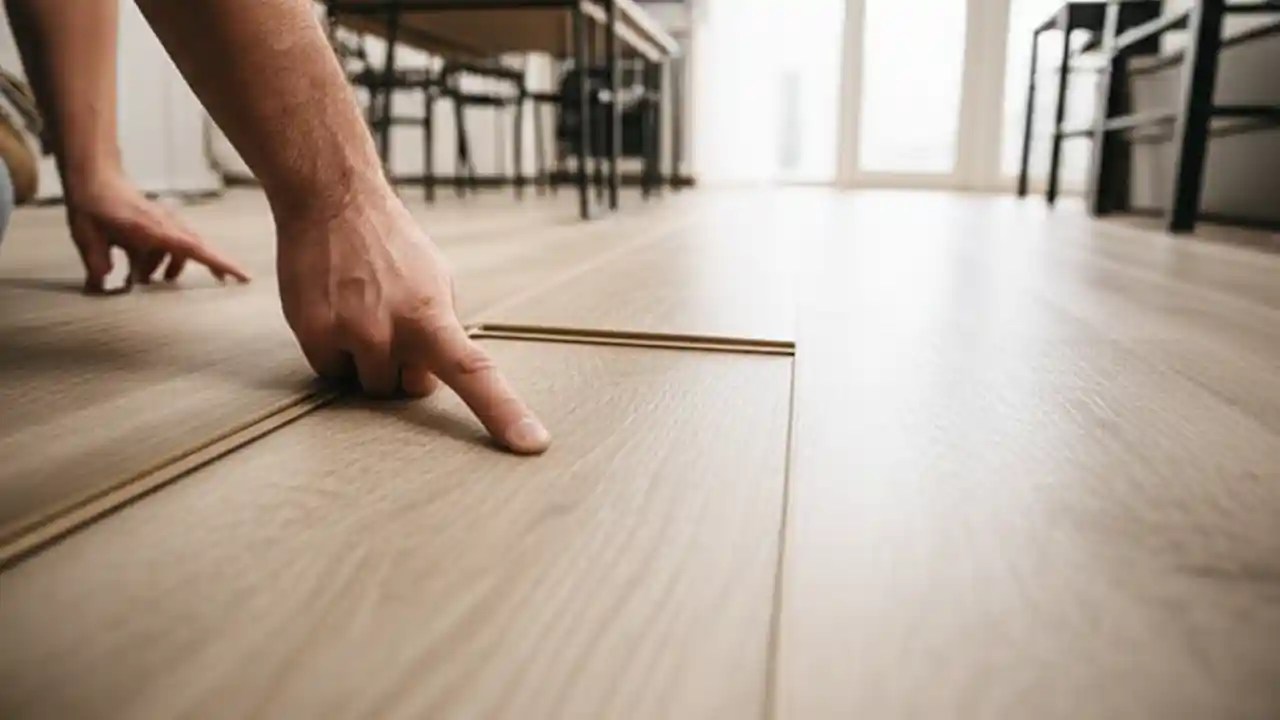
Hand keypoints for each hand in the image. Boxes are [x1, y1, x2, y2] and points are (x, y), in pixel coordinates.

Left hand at [65, 173, 249, 292]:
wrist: (94, 175)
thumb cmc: (93, 203)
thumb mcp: (87, 235)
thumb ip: (97, 261)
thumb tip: (102, 283)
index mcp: (155, 230)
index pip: (195, 250)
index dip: (221, 264)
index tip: (244, 276)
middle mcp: (166, 226)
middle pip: (197, 250)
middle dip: (211, 266)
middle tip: (223, 282)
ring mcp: (163, 223)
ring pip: (178, 250)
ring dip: (168, 266)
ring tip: (143, 281)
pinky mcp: (155, 223)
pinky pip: (167, 245)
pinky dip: (159, 259)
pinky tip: (136, 269)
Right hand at [275, 190, 550, 454]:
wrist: (334, 202)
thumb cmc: (391, 245)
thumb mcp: (437, 281)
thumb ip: (445, 329)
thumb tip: (455, 373)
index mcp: (434, 319)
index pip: (476, 373)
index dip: (505, 413)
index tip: (532, 444)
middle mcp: (393, 332)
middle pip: (408, 390)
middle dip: (404, 367)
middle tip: (390, 319)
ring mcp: (352, 335)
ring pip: (368, 386)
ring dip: (367, 361)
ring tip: (360, 310)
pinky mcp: (314, 334)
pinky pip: (331, 372)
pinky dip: (334, 352)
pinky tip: (334, 311)